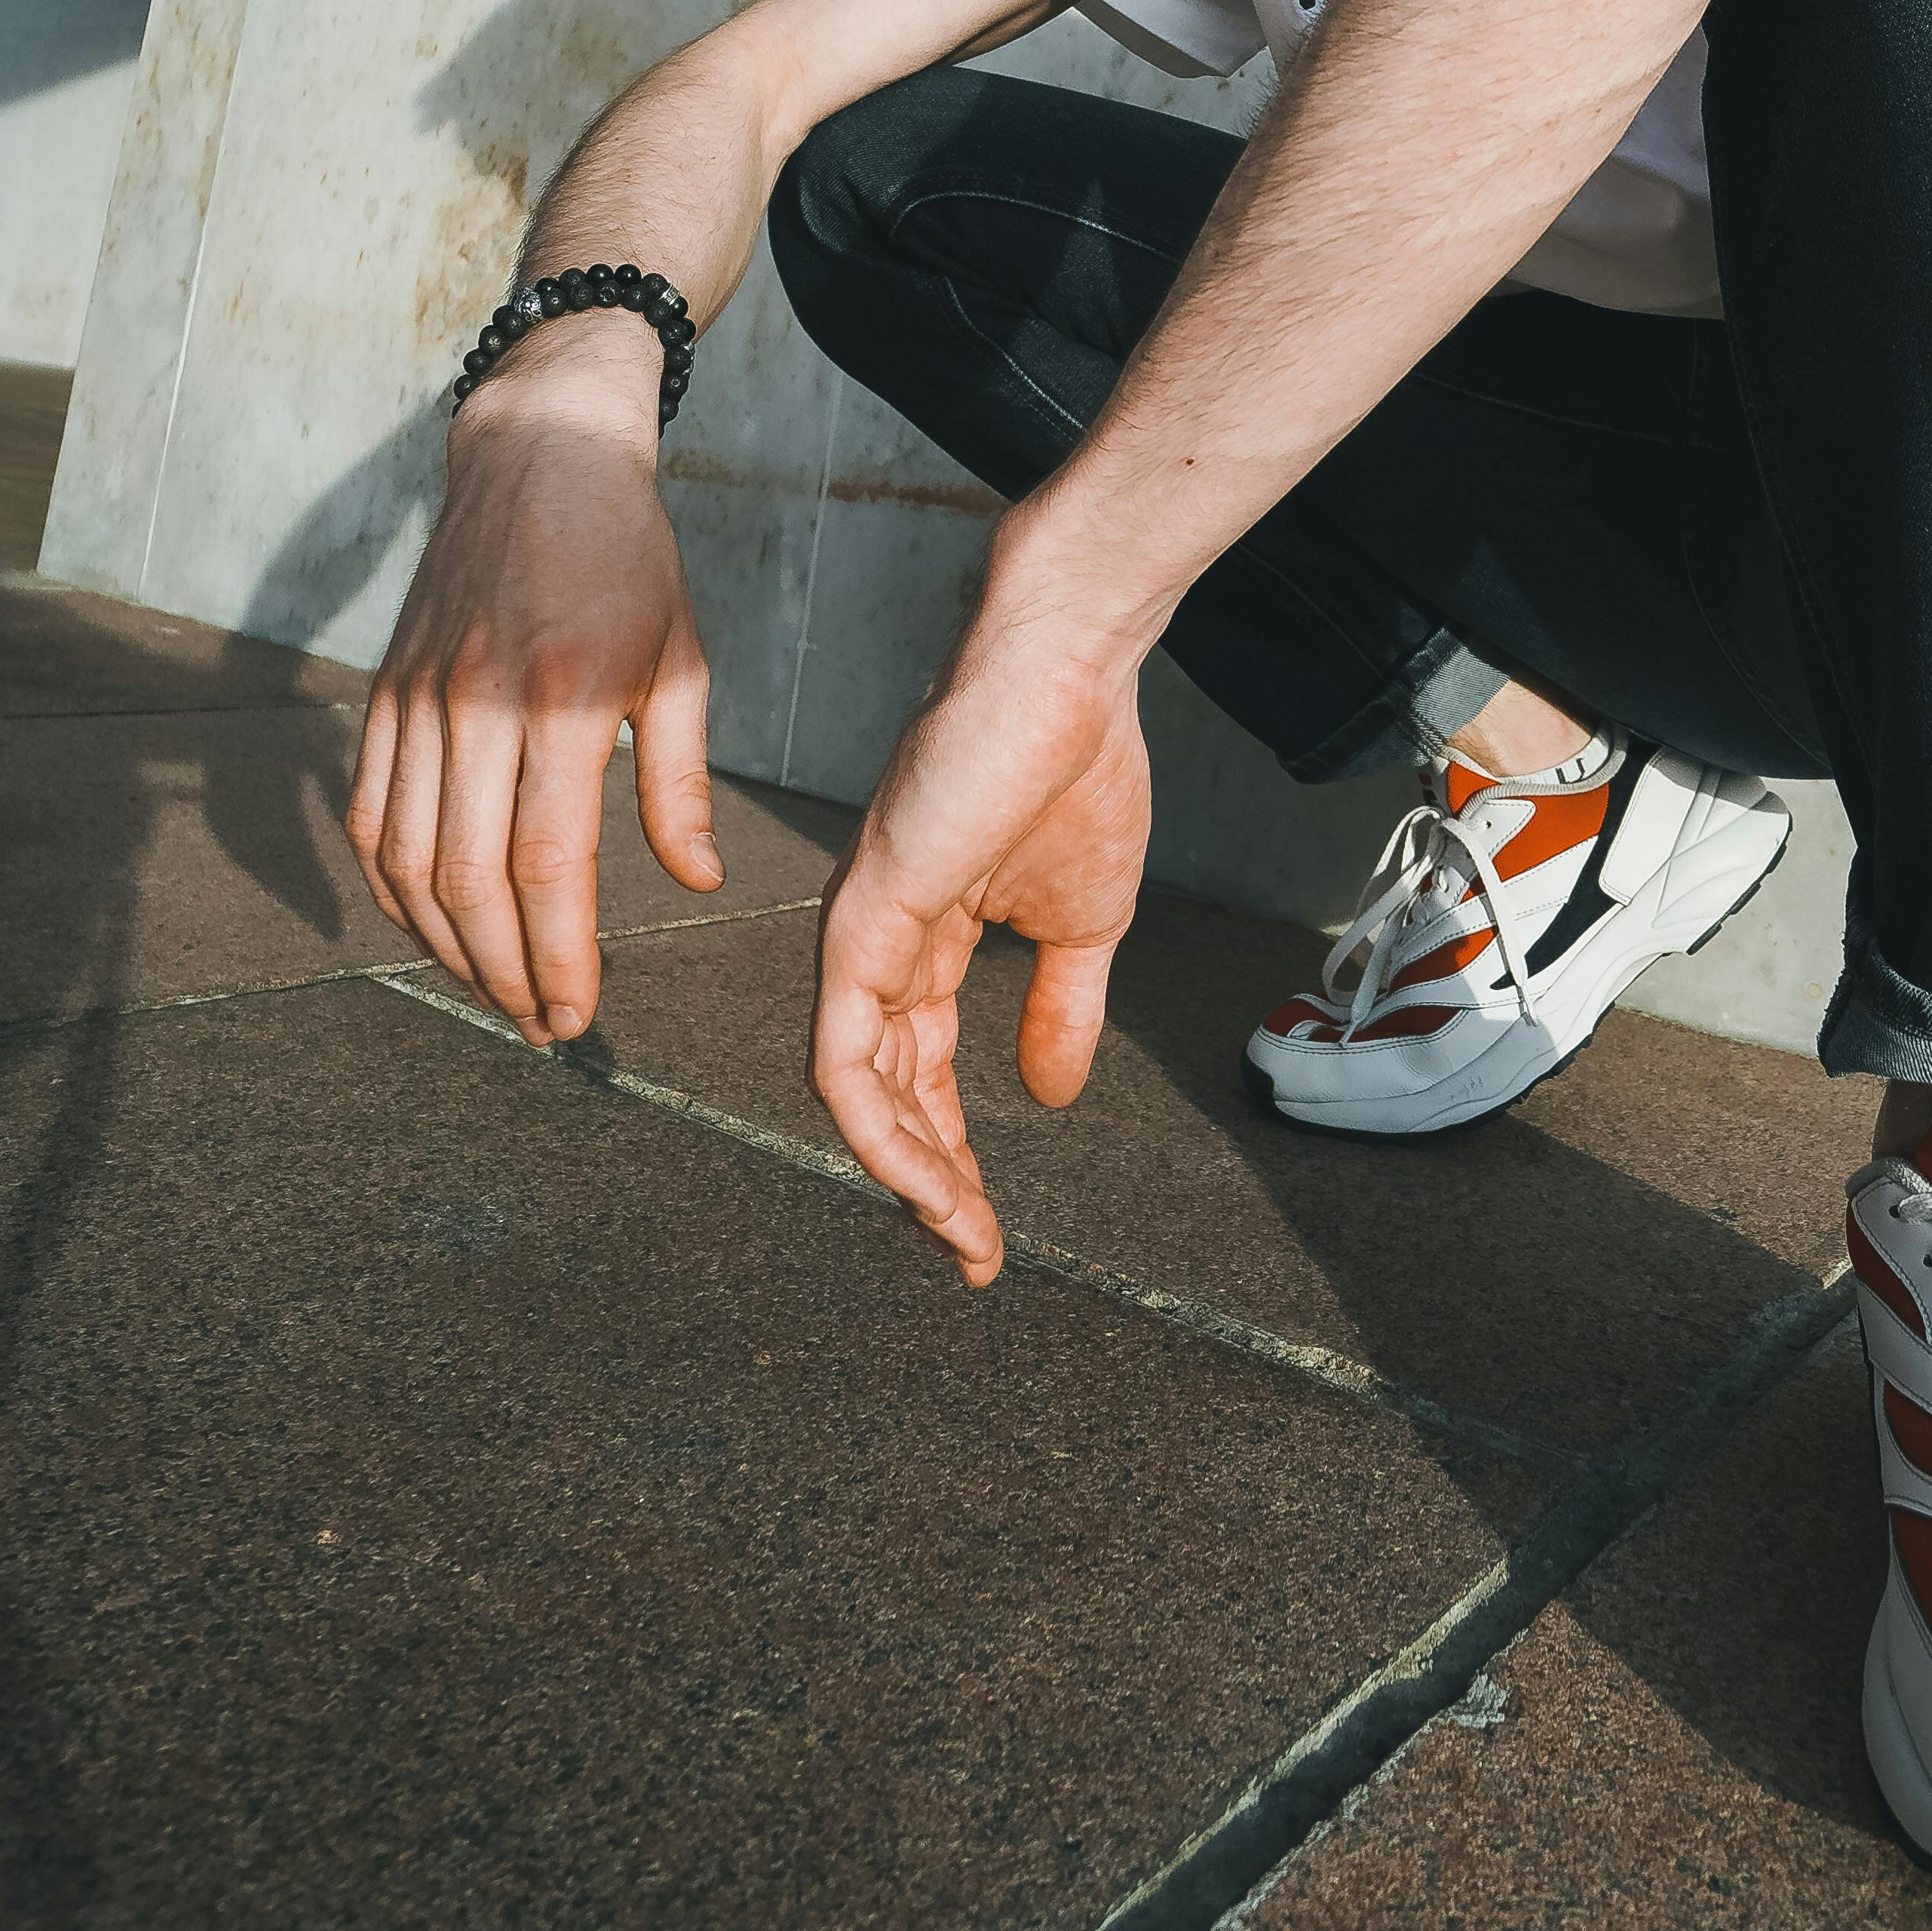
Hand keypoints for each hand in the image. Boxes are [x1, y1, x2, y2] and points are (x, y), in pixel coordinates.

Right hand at [346, 344, 718, 1035]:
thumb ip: (679, 782)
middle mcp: (477, 702)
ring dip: (442, 943)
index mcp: (564, 697)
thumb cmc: (629, 558)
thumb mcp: (681, 659)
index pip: (547, 865)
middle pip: (466, 878)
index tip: (576, 1014)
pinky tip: (428, 922)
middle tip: (538, 1023)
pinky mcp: (383, 690)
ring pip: (404, 858)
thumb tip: (693, 883)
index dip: (557, 956)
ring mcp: (419, 696)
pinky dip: (389, 884)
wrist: (539, 452)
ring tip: (490, 988)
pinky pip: (369, 812)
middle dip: (500, 971)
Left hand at [809, 563, 1153, 1284]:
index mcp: (927, 936)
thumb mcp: (1087, 924)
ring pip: (852, 1086)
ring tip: (957, 1232)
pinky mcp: (864, 917)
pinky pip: (843, 1050)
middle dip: (925, 1183)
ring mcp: (862, 929)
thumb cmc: (1082, 771)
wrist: (1073, 675)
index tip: (989, 1233)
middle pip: (880, 1090)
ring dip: (903, 1172)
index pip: (919, 1068)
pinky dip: (877, 1126)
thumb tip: (1050, 1101)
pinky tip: (922, 1176)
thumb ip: (1060, 1011)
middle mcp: (878, 940)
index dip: (951, 1153)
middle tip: (972, 1255)